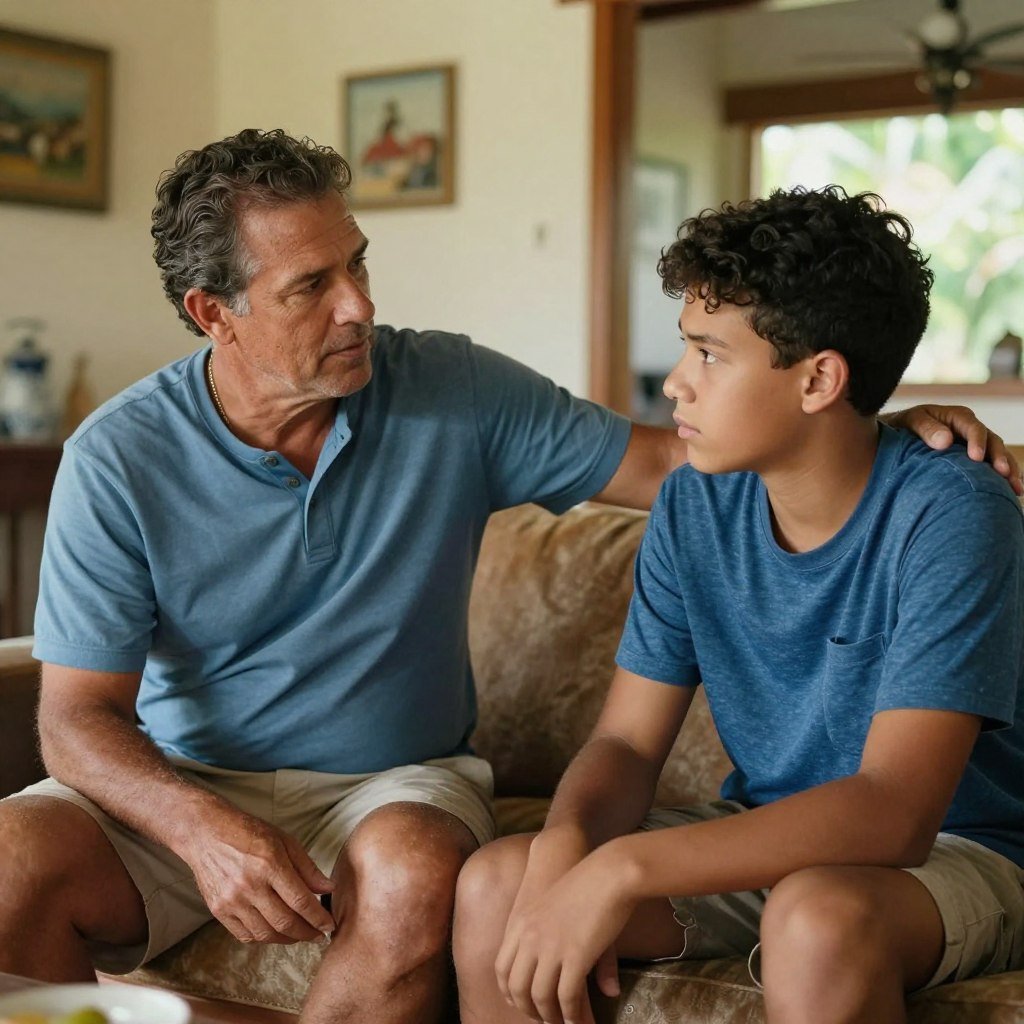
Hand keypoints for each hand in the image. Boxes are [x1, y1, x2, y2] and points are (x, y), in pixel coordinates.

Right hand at [182, 809, 335, 943]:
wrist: (205, 833)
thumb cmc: (249, 833)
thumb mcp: (284, 840)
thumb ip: (307, 868)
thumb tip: (329, 889)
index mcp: (270, 864)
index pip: (300, 901)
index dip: (318, 918)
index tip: (329, 926)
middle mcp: (250, 885)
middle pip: (285, 922)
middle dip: (307, 933)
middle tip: (318, 936)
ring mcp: (232, 901)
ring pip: (265, 934)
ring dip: (287, 939)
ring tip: (299, 934)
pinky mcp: (218, 910)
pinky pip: (245, 935)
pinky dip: (263, 938)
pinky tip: (274, 932)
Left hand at [496, 848, 630, 1023]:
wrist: (607, 871)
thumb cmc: (587, 882)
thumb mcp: (562, 910)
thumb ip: (562, 944)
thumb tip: (567, 967)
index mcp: (520, 922)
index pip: (502, 967)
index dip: (509, 990)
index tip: (522, 1003)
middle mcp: (529, 937)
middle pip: (516, 987)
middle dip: (528, 1010)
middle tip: (543, 1019)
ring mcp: (550, 947)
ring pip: (540, 997)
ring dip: (550, 1017)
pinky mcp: (574, 956)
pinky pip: (567, 998)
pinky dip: (572, 1015)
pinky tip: (580, 1021)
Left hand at [885, 404, 1021, 494]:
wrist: (897, 435)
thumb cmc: (903, 426)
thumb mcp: (911, 421)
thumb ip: (926, 429)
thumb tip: (946, 441)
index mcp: (957, 417)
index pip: (974, 428)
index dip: (978, 442)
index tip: (976, 458)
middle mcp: (970, 430)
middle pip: (993, 442)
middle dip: (1000, 458)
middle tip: (1004, 474)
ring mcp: (975, 445)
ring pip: (998, 456)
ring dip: (1009, 471)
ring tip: (1016, 489)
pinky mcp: (974, 460)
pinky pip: (992, 468)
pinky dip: (1002, 479)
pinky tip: (1010, 493)